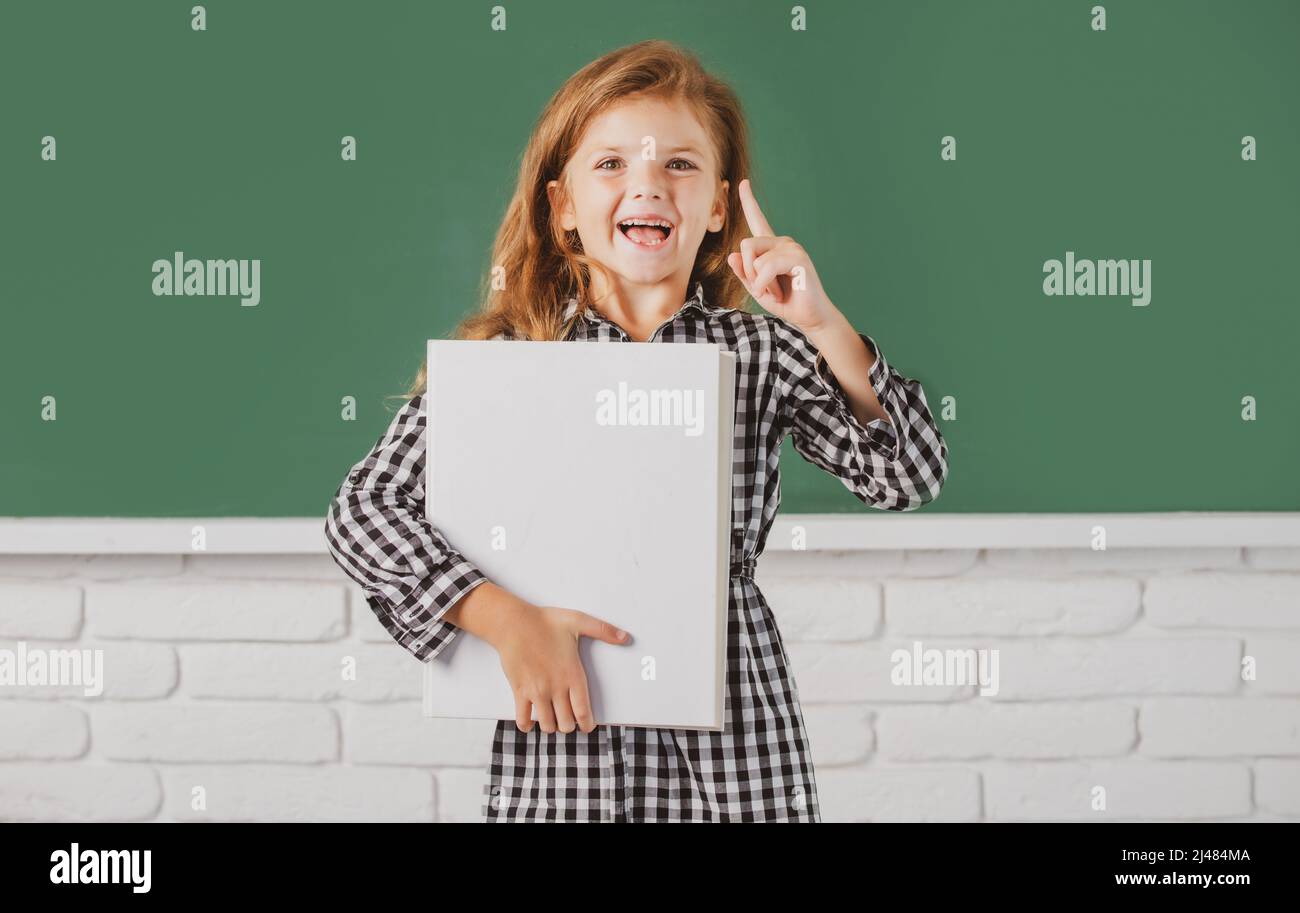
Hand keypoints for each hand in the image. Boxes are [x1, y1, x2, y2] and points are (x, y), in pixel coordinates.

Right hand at [490, 600, 629, 734]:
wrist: (513, 623)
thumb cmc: (545, 621)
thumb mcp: (578, 621)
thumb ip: (603, 630)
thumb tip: (625, 637)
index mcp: (572, 674)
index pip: (583, 711)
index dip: (587, 724)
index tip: (587, 726)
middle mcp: (555, 687)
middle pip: (566, 723)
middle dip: (569, 725)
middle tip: (569, 718)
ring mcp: (537, 691)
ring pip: (547, 725)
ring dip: (551, 725)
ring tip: (552, 718)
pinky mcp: (519, 691)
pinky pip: (523, 719)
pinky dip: (527, 725)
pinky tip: (531, 720)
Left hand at [726, 178, 838, 334]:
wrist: (809, 317)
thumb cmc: (785, 302)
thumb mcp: (757, 288)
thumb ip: (743, 273)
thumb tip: (732, 255)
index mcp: (770, 247)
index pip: (757, 220)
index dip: (749, 201)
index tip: (743, 183)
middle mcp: (781, 242)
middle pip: (745, 244)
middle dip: (747, 271)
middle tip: (763, 288)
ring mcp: (791, 247)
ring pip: (754, 257)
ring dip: (759, 282)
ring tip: (776, 291)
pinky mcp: (798, 257)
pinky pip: (766, 267)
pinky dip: (766, 285)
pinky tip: (780, 293)